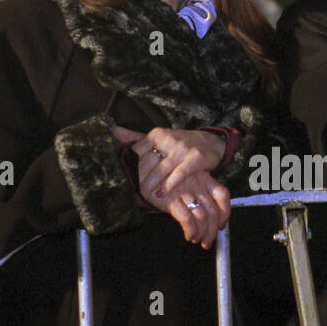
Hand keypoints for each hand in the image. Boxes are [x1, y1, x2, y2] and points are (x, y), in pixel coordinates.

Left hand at [113, 126, 227, 201]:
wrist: (212, 142)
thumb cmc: (182, 143)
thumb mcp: (160, 137)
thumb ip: (137, 137)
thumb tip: (114, 131)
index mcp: (157, 134)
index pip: (137, 150)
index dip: (130, 165)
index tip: (125, 177)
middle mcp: (168, 139)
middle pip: (147, 162)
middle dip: (139, 178)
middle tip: (132, 190)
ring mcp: (182, 149)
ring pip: (161, 170)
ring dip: (151, 184)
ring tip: (143, 194)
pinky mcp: (195, 158)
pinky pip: (179, 174)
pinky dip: (168, 185)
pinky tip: (161, 194)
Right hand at [146, 172, 231, 247]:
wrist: (142, 170)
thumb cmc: (165, 178)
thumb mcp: (186, 179)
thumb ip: (200, 191)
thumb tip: (214, 217)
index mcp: (202, 177)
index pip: (222, 194)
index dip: (225, 213)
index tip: (221, 224)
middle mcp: (195, 184)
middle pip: (213, 210)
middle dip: (212, 230)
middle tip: (208, 241)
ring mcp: (183, 192)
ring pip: (202, 217)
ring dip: (202, 234)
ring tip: (197, 239)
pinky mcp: (170, 200)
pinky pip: (188, 220)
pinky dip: (191, 231)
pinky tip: (188, 235)